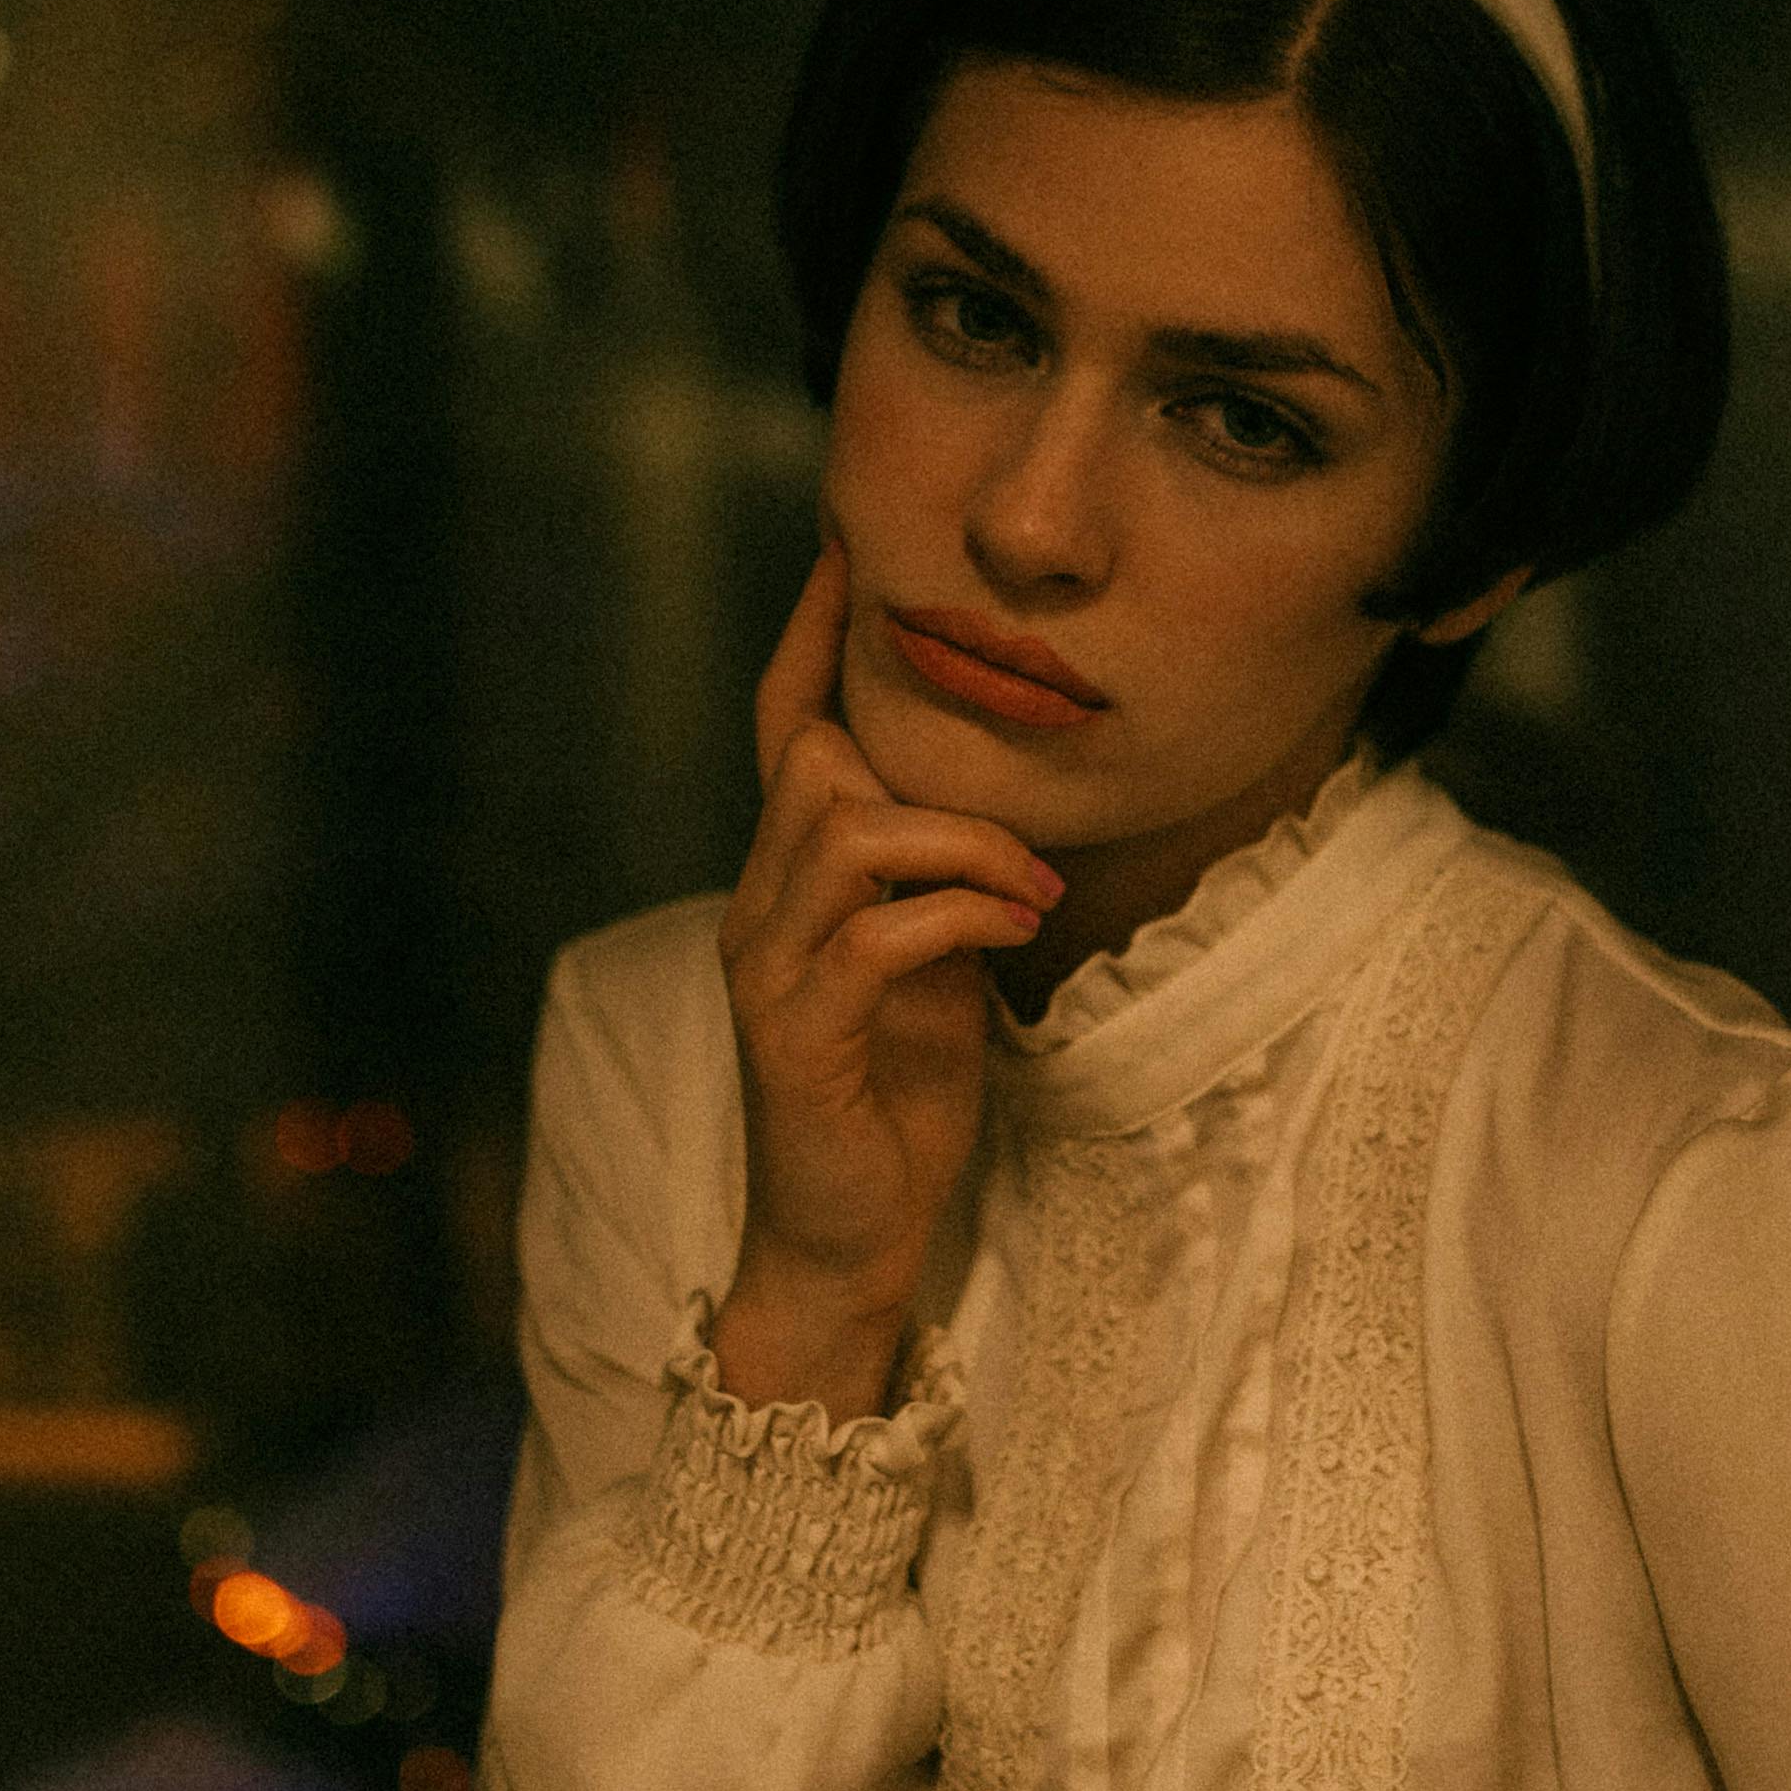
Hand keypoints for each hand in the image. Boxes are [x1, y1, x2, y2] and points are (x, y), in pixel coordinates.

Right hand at [711, 544, 1060, 1414]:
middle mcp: (758, 911)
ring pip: (844, 829)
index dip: (809, 637)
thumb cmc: (895, 1102)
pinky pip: (881, 932)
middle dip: (922, 756)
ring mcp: (769, 972)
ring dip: (963, 844)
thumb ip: (936, 885)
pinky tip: (1017, 933)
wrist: (848, 1242)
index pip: (778, 728)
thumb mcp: (929, 967)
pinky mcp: (799, 1037)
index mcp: (787, 885)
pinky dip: (964, 916)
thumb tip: (997, 812)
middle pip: (809, 757)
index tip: (847, 548)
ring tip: (1033, 886)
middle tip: (1024, 814)